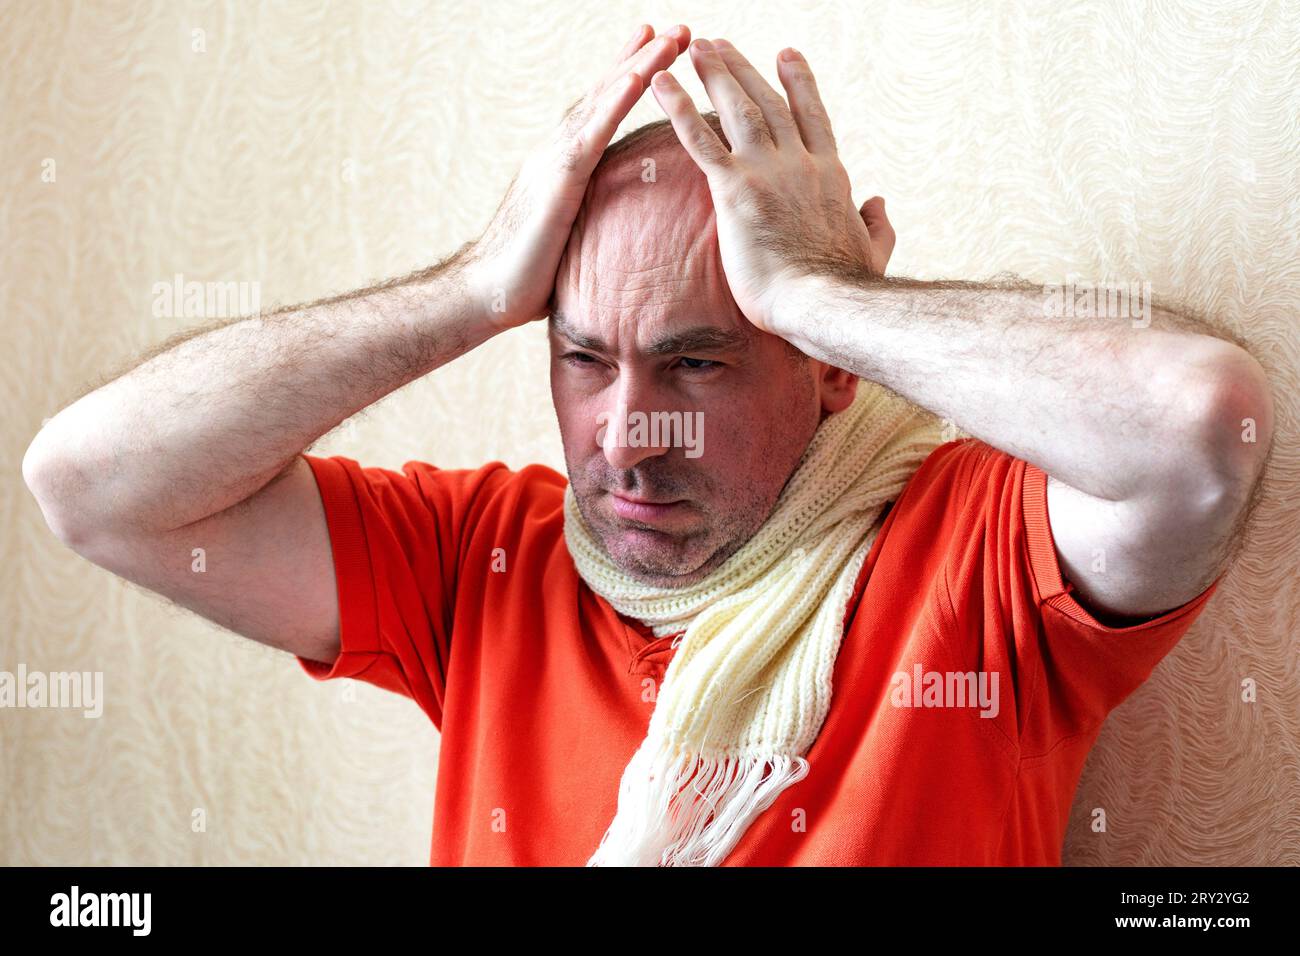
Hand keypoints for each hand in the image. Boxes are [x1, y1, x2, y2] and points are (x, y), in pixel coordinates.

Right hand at [460, 23, 690, 330]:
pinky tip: (638, 76)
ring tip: (670, 37)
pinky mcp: (556, 180)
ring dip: (638, 66)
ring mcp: (554, 160)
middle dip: (642, 58)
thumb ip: (589, 222)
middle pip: (605, 95)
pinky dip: (614, 101)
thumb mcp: (568, 242)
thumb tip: (615, 233)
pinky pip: (591, 133)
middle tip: (679, 29)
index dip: (626, 77)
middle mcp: (556, 151)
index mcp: (563, 164)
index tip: (654, 47)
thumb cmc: (527, 279)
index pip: (600, 111)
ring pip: (602, 102)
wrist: (485, 295)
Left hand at [648, 38, 894, 333]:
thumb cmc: (846, 288)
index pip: (812, 117)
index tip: (785, 54)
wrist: (823, 303)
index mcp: (830, 175)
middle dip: (743, 70)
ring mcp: (768, 172)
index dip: (798, 82)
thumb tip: (878, 204)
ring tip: (695, 48)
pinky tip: (661, 82)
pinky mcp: (736, 190)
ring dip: (714, 74)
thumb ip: (878, 224)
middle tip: (721, 46)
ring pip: (737, 109)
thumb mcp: (875, 249)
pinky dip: (679, 107)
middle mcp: (800, 163)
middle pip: (769, 103)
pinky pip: (701, 140)